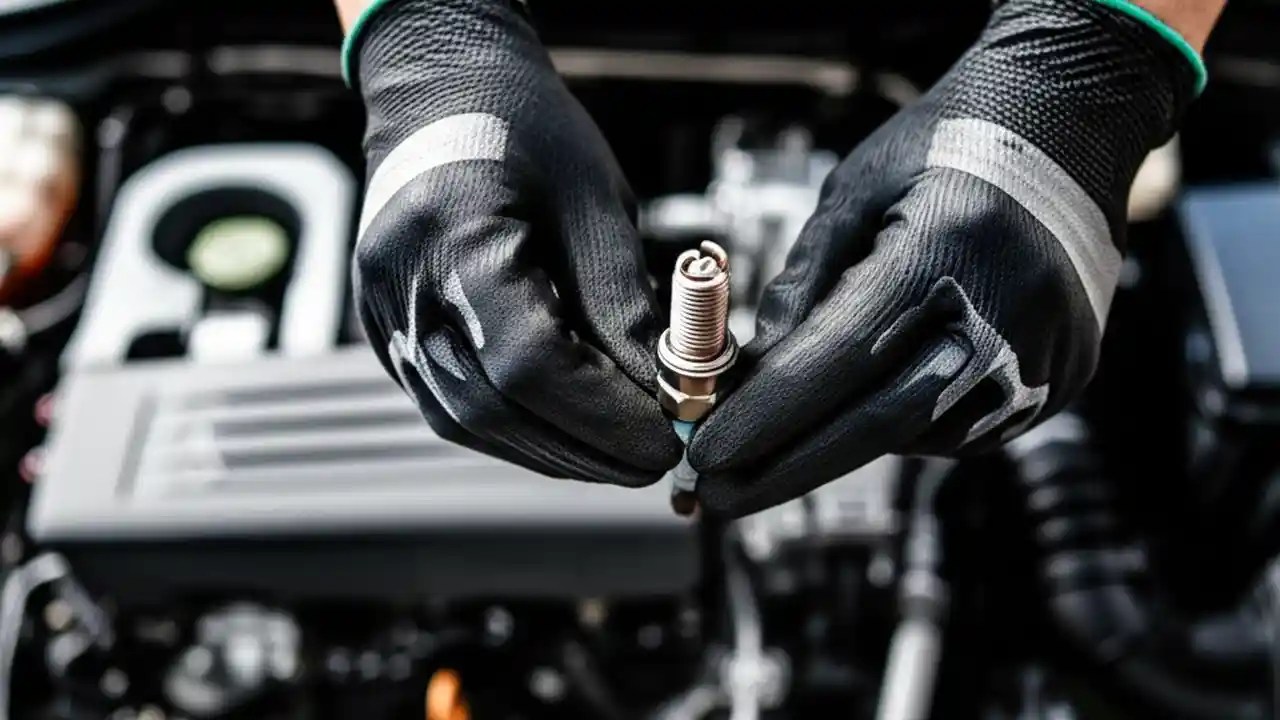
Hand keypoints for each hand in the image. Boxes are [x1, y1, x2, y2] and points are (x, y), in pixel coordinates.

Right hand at [348, 0, 681, 484]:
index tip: (667, 437)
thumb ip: (626, 309)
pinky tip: (569, 429)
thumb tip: (664, 398)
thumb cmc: (524, 130)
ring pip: (468, 422)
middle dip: (586, 448)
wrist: (444, 95)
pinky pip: (451, 406)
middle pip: (494, 410)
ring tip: (620, 450)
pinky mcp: (389, 335)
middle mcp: (400, 290)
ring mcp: (383, 318)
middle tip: (656, 457)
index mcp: (450, 241)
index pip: (529, 365)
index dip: (604, 416)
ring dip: (554, 450)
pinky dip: (519, 429)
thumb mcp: (595, 209)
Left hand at [687, 0, 1202, 515]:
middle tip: (717, 494)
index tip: (706, 456)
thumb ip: (806, 281)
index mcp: (946, 250)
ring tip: (787, 431)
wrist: (1072, 124)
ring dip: (842, 444)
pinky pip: (965, 429)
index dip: (766, 417)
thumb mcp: (856, 190)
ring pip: (919, 435)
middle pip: (878, 423)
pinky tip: (872, 401)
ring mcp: (1045, 353)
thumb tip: (754, 368)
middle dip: (786, 469)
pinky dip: (904, 426)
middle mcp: (1006, 312)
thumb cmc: (948, 145)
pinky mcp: (1064, 378)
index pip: (837, 358)